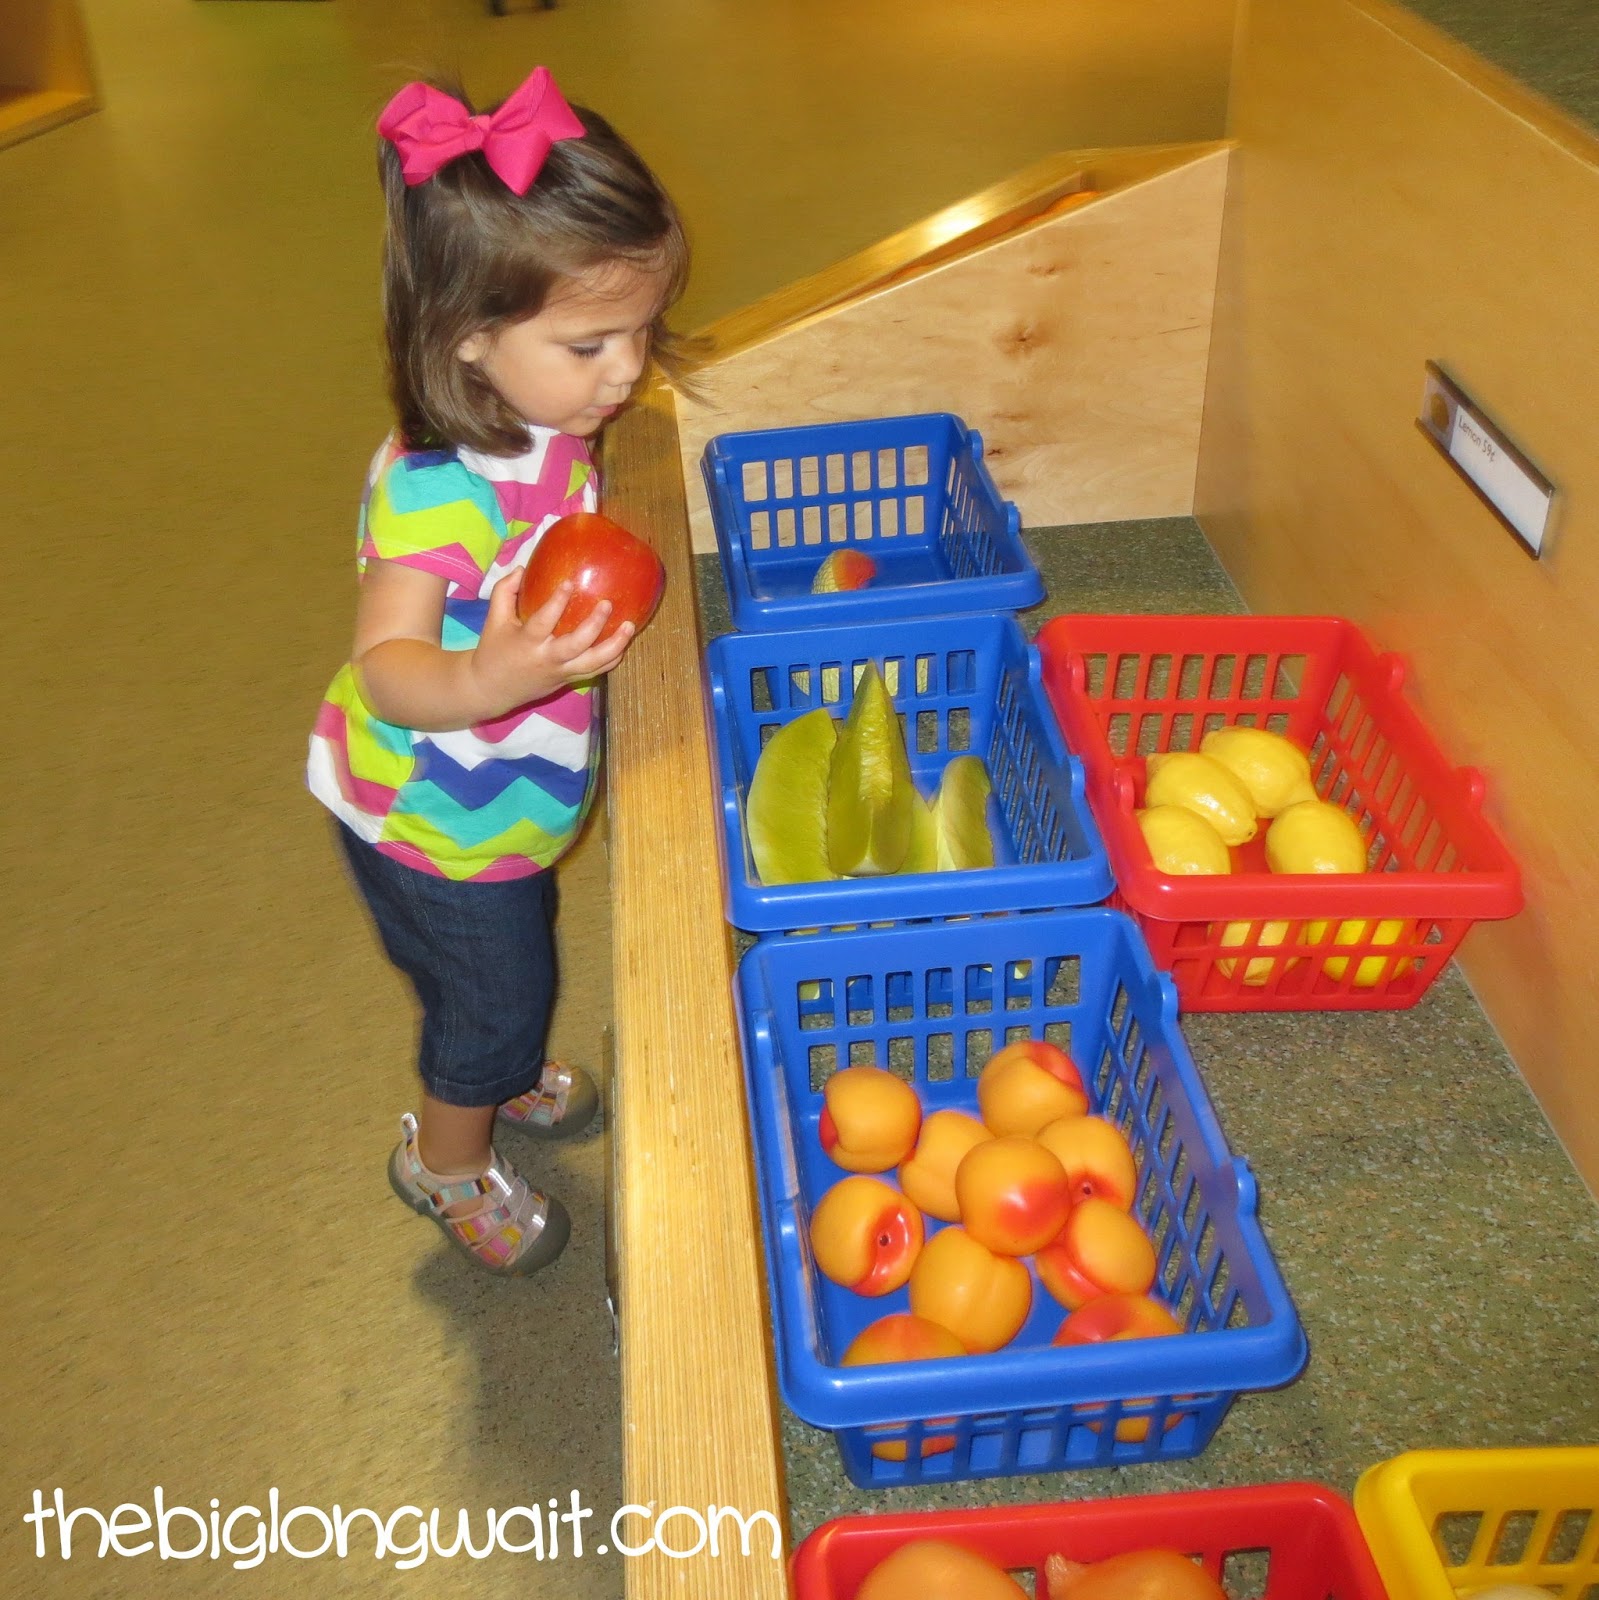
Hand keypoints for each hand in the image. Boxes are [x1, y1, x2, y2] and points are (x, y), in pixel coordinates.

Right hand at [469, 571, 635, 713]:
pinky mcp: (568, 680)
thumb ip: (505, 591)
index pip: (543, 621)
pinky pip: (595, 672)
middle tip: (608, 604)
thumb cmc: (494, 650)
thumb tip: (521, 568)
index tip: (569, 582)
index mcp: (527, 641)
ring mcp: (560, 671)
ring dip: (614, 646)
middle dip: (594, 625)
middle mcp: (547, 658)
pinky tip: (624, 643)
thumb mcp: (494, 619)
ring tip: (630, 626)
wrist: (492, 690)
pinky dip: (611, 659)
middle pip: (575, 645)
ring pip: (592, 663)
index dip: (556, 602)